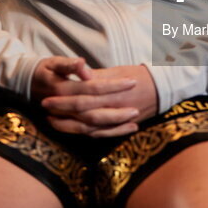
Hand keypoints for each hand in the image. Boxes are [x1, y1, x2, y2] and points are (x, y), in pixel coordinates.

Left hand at [39, 62, 157, 137]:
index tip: (47, 98)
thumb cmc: (138, 75)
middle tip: (44, 109)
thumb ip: (97, 76)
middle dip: (62, 112)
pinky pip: (102, 135)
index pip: (82, 97)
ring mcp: (118, 120)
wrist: (162, 88)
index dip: (64, 100)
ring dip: (69, 126)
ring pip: (90, 128)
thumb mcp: (117, 71)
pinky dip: (87, 135)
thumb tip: (79, 74)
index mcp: (111, 92)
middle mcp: (113, 108)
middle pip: (83, 114)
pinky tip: (74, 132)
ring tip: (53, 122)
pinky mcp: (121, 127)